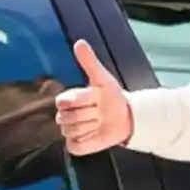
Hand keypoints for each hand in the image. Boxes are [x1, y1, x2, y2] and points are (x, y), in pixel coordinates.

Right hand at [55, 40, 132, 155]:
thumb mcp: (102, 78)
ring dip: (91, 128)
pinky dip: (87, 143)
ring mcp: (70, 131)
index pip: (63, 102)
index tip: (94, 98)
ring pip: (72, 132)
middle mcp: (66, 116)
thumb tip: (79, 43)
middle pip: (67, 119)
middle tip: (99, 111)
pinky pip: (74, 146)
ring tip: (100, 122)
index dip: (81, 101)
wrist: (126, 117)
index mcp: (69, 99)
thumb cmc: (112, 96)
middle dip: (88, 115)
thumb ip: (89, 62)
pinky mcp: (77, 146)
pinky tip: (96, 135)